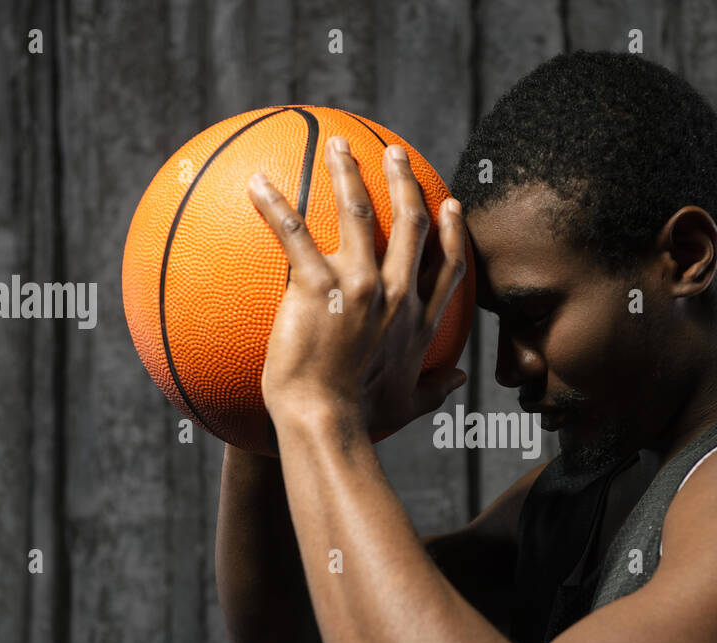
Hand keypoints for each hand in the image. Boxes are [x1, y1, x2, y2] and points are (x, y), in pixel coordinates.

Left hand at [247, 136, 469, 440]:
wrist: (327, 422)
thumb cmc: (363, 420)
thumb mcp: (409, 403)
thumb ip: (436, 389)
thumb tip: (459, 380)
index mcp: (417, 321)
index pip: (446, 266)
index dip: (451, 232)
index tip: (448, 206)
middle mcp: (396, 295)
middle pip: (409, 224)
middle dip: (404, 182)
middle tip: (394, 153)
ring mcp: (360, 286)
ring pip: (358, 213)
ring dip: (348, 173)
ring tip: (337, 146)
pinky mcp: (318, 287)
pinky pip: (294, 232)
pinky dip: (274, 204)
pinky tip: (257, 183)